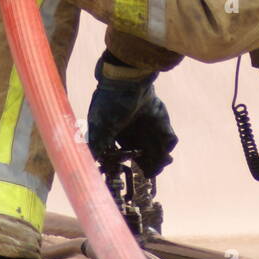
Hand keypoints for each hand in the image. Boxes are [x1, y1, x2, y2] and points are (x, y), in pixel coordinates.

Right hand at [86, 54, 177, 178]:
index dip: (131, 169)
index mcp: (120, 137)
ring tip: (163, 162)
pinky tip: (166, 148)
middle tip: (151, 174)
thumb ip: (96, 145)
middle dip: (150, 168)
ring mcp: (150, 129)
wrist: (128, 81)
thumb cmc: (111, 103)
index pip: (126, 158)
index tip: (134, 177)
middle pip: (145, 158)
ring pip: (158, 151)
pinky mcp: (162, 122)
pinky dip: (169, 144)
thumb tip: (88, 163)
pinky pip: (170, 138)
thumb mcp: (100, 126)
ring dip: (162, 160)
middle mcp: (135, 135)